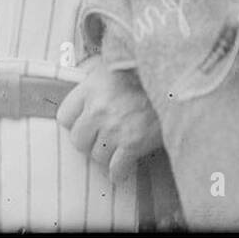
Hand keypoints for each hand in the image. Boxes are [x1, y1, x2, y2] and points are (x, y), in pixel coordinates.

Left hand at [56, 55, 163, 182]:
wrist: (175, 83)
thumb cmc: (143, 73)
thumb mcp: (112, 66)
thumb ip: (92, 78)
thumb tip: (81, 86)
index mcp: (90, 88)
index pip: (64, 116)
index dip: (75, 122)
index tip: (84, 123)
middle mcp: (98, 109)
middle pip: (78, 140)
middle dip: (89, 140)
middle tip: (101, 137)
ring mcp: (114, 128)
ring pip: (97, 155)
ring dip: (107, 154)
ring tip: (117, 146)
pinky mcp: (133, 144)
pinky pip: (116, 169)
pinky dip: (119, 171)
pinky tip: (123, 167)